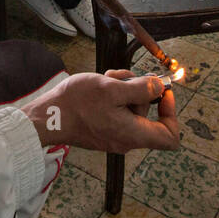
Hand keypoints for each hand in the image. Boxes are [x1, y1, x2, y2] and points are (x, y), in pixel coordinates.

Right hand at [23, 70, 180, 151]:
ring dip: (122, 89)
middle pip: (146, 113)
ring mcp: (113, 135)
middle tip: (122, 78)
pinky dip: (112, 96)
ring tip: (106, 79)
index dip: (172, 113)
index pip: (169, 136)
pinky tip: (99, 86)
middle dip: (138, 90)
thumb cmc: (77, 104)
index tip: (163, 93)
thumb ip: (141, 89)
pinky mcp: (101, 129)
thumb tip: (160, 88)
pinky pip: (116, 111)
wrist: (47, 117)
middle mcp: (126, 139)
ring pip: (129, 108)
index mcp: (133, 134)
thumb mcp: (113, 89)